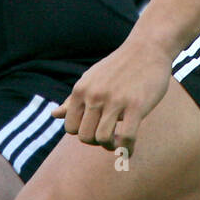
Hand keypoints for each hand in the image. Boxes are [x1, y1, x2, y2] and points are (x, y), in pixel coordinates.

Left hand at [53, 36, 171, 156]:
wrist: (146, 49)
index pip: (70, 127)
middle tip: (108, 136)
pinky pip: (126, 138)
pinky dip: (126, 150)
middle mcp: (94, 95)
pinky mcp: (136, 106)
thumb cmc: (117, 67)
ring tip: (118, 141)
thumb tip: (53, 114)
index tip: (95, 129)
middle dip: (96, 142)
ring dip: (110, 146)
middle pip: (84, 136)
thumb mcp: (90, 79)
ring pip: (102, 139)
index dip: (82, 133)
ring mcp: (115, 101)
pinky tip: (129, 149)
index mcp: (81, 89)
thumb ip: (73, 100)